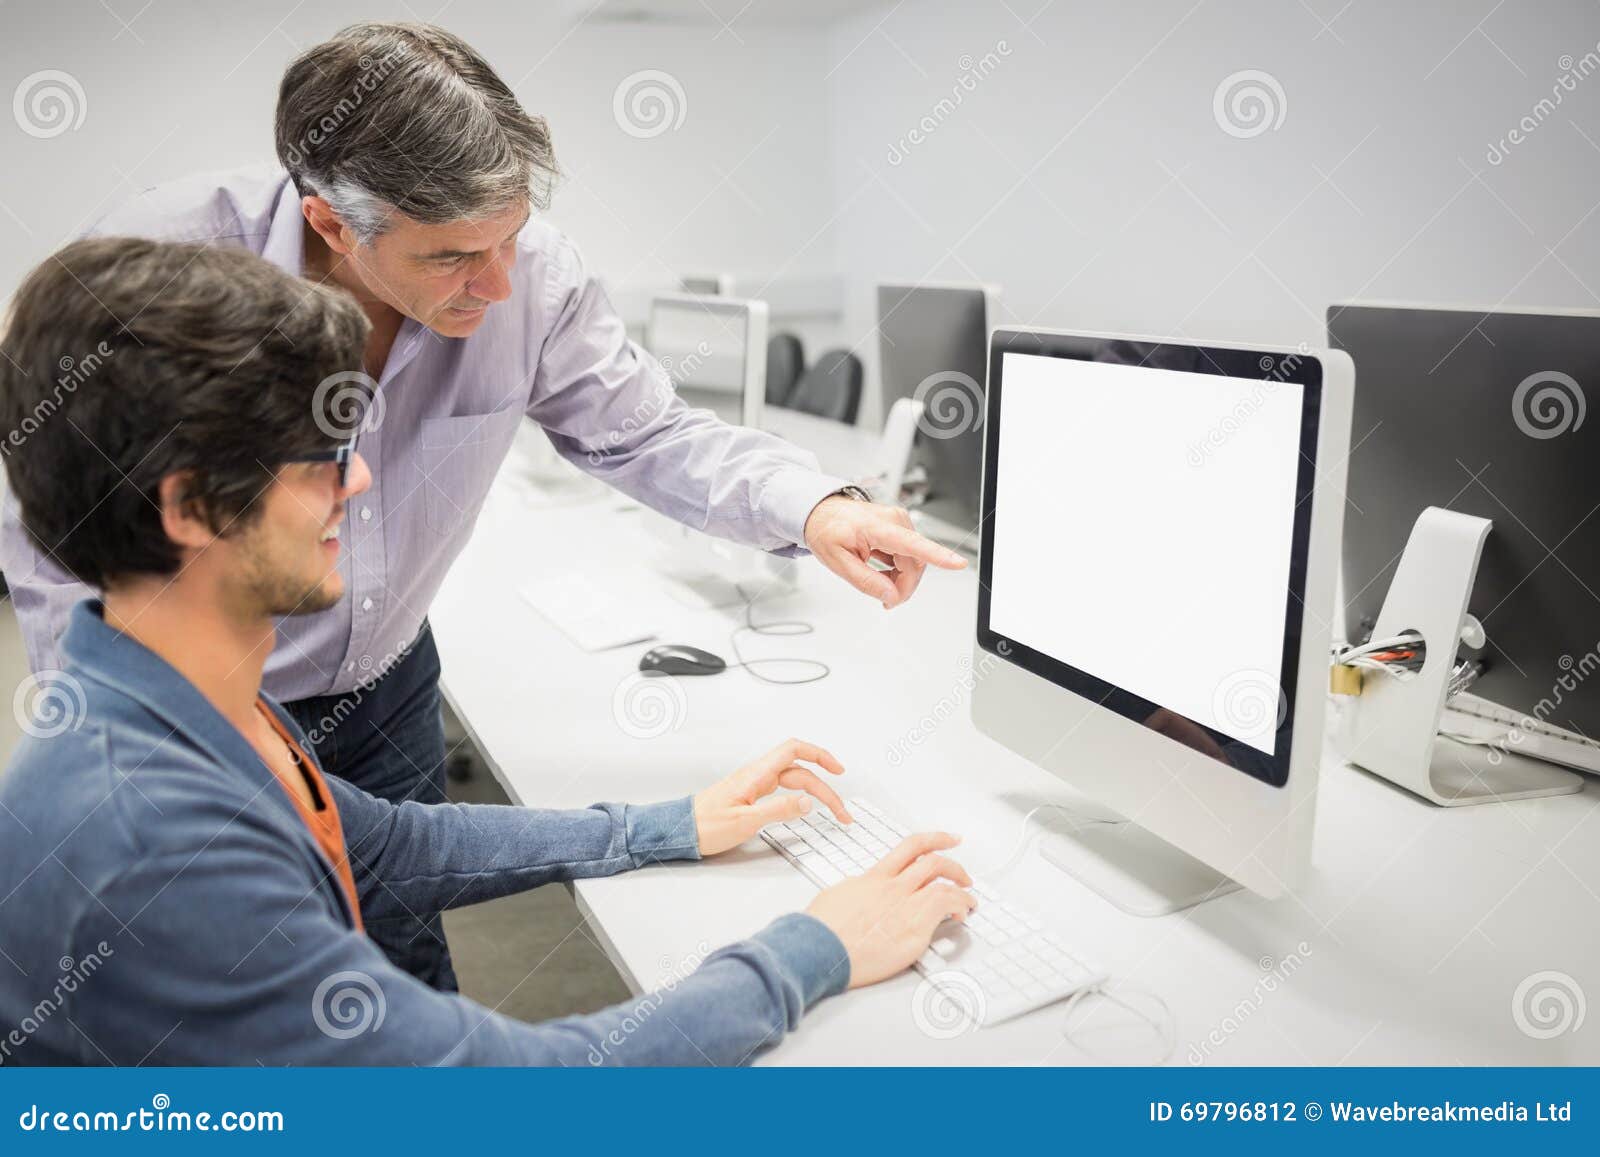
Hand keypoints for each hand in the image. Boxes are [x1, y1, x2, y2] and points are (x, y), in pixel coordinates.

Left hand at [692, 738, 850, 856]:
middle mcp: (756, 775)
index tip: (838, 770)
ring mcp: (753, 784)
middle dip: (825, 789)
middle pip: (800, 771)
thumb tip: (809, 802)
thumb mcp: (745, 821)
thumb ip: (778, 810)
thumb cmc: (706, 826)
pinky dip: (799, 795)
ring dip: (815, 793)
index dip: (819, 755)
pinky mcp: (750, 795)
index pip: (794, 750)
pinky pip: (781, 788)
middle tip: (842, 813)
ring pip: (792, 780)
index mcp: (756, 775)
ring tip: (832, 811)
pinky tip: (805, 806)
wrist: (681, 831)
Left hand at [802, 495, 965, 608]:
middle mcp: (895, 521)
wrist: (821, 512)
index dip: (939, 556)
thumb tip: (890, 595)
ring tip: (880, 585)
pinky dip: (899, 570)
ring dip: (901, 579)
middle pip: (915, 563)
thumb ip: (866, 581)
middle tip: (886, 601)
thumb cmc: (827, 530)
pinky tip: (883, 575)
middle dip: (905, 586)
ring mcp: (899, 523)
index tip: (958, 563)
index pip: (914, 544)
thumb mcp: (838, 562)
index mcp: (878, 527)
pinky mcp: (900, 529)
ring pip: (914, 562)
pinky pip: (909, 556)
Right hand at [805, 832, 975, 987]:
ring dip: (962, 887)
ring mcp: (903, 903)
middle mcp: (891, 886)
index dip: (933, 839)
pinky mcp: (913, 925)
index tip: (946, 838)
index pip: (908, 848)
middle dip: (953, 864)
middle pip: (932, 861)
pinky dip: (960, 904)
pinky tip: (962, 913)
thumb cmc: (819, 930)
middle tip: (963, 873)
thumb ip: (856, 892)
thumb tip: (859, 893)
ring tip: (969, 898)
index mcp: (872, 878)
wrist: (818, 948)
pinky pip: (946, 904)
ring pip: (943, 880)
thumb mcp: (836, 897)